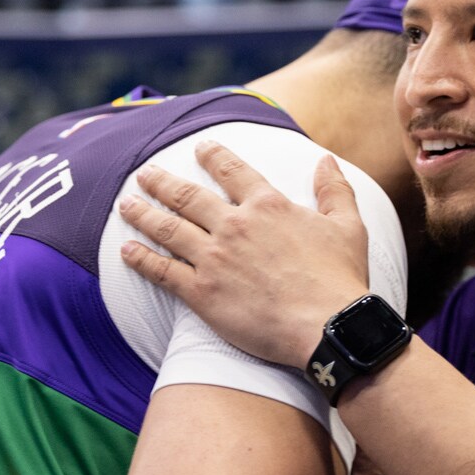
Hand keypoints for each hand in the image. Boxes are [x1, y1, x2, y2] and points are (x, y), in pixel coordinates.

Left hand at [119, 141, 371, 368]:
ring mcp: (214, 258)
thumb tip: (326, 160)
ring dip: (143, 214)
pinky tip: (127, 250)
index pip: (232, 170)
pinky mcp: (202, 292)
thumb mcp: (348, 225)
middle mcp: (235, 225)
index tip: (199, 148)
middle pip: (188, 196)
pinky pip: (163, 271)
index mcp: (268, 205)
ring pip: (168, 229)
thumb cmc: (340, 278)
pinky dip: (141, 259)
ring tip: (126, 205)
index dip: (213, 156)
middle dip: (162, 182)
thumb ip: (334, 190)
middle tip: (145, 174)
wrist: (328, 326)